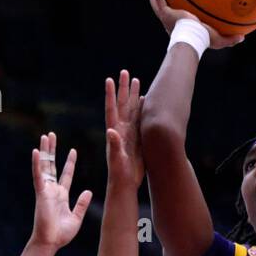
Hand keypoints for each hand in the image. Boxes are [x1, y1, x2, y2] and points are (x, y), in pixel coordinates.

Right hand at [31, 133, 92, 249]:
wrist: (50, 242)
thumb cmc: (61, 234)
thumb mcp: (76, 218)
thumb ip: (82, 204)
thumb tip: (88, 191)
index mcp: (61, 195)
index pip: (66, 174)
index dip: (69, 162)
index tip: (73, 150)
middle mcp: (52, 190)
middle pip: (52, 165)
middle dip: (52, 150)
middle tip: (51, 135)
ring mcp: (46, 190)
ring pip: (45, 166)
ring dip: (45, 151)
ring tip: (45, 136)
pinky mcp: (41, 193)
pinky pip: (38, 176)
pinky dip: (37, 164)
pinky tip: (36, 151)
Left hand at [105, 71, 143, 187]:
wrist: (125, 184)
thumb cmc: (119, 174)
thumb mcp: (116, 160)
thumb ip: (114, 145)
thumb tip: (111, 131)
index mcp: (115, 132)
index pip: (111, 109)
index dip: (111, 95)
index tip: (110, 79)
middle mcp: (121, 129)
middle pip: (122, 105)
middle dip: (124, 89)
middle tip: (125, 72)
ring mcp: (129, 133)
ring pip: (132, 109)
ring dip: (133, 95)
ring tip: (136, 80)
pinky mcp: (137, 139)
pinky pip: (140, 120)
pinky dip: (142, 109)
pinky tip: (145, 100)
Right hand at [149, 0, 244, 48]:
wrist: (191, 38)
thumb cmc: (203, 41)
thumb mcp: (219, 40)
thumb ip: (230, 39)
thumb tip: (243, 37)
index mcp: (182, 26)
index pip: (180, 17)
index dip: (178, 11)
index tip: (181, 4)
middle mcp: (172, 21)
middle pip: (166, 8)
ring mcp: (166, 16)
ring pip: (157, 3)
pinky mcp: (164, 12)